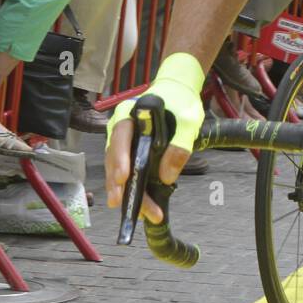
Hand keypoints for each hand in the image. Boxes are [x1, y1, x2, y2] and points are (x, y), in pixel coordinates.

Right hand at [105, 61, 204, 222]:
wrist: (178, 90)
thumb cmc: (180, 101)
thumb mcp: (187, 121)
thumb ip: (179, 146)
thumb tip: (167, 178)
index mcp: (131, 113)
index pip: (121, 135)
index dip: (120, 158)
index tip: (124, 177)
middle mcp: (120, 127)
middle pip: (115, 157)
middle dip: (119, 183)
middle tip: (123, 204)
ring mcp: (123, 140)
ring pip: (117, 168)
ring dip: (124, 190)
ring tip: (135, 212)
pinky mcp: (129, 151)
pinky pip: (124, 170)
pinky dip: (130, 187)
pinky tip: (137, 203)